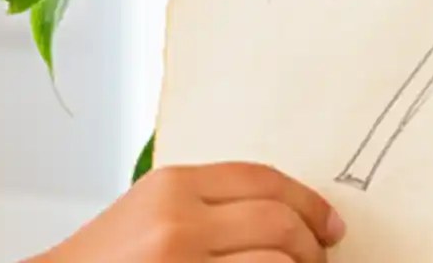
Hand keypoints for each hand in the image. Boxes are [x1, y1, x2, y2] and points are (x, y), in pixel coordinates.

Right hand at [30, 161, 345, 261]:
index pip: (262, 179)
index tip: (328, 222)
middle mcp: (180, 222)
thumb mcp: (151, 211)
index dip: (308, 201)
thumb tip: (281, 213)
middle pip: (279, 221)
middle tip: (320, 256)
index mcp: (172, 186)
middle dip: (313, 243)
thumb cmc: (104, 260)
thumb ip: (204, 202)